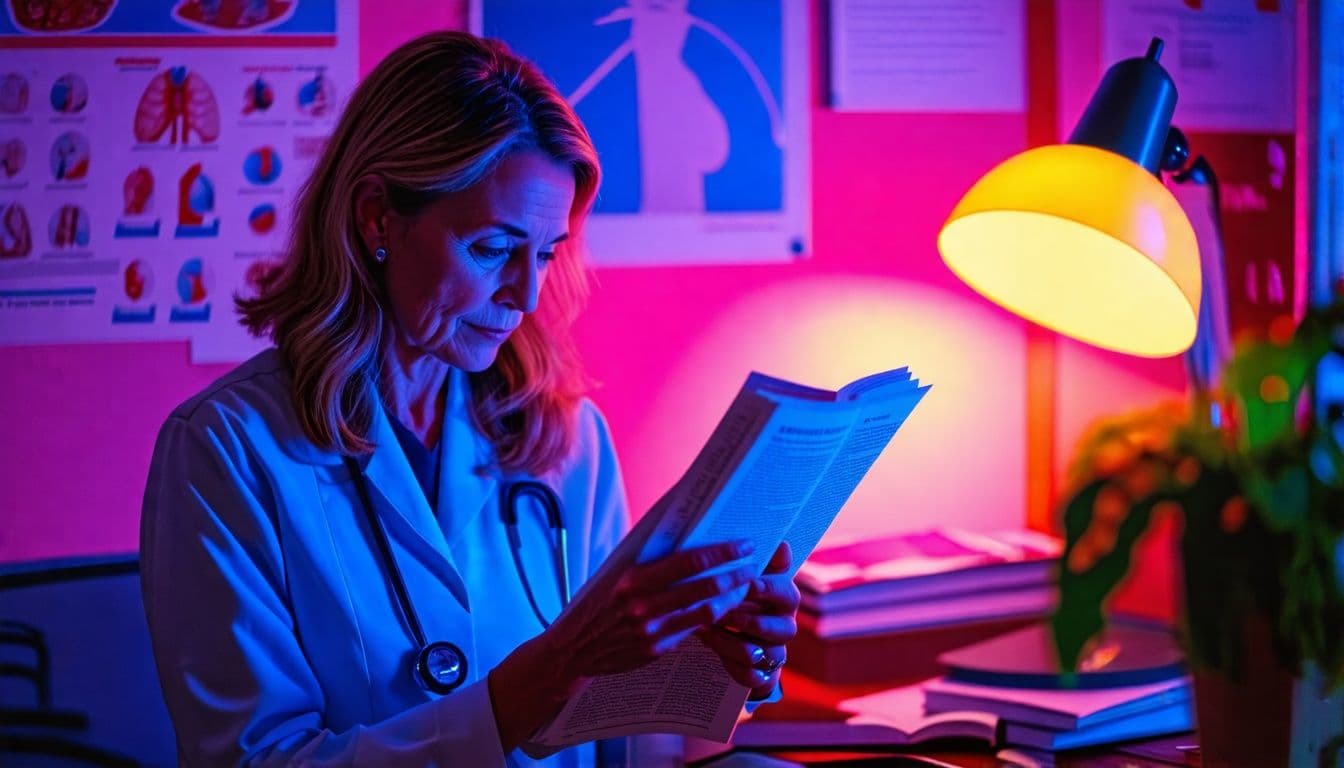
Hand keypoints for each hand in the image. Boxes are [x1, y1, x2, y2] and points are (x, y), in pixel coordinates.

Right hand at [490, 539, 755, 750]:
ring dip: (730, 599)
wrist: (573, 649)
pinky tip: (723, 609)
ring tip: (744, 587)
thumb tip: (689, 537)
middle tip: (753, 566)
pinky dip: (711, 618)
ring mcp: (651, 631)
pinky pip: (692, 632)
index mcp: (632, 579)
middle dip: (735, 575)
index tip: (744, 544)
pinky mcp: (656, 650)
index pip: (688, 561)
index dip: (722, 552)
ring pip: (705, 613)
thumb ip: (650, 562)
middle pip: (703, 588)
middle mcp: (642, 606)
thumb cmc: (597, 602)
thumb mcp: (616, 575)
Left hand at [699, 541, 798, 698]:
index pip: (788, 594)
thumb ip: (761, 561)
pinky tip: (708, 647)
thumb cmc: (740, 597)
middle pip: (783, 629)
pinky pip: (750, 676)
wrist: (736, 638)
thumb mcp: (746, 577)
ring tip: (704, 630)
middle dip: (749, 620)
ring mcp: (774, 654)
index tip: (748, 583)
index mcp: (785, 601)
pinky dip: (728, 663)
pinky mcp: (761, 675)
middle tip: (722, 612)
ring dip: (729, 641)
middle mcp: (785, 627)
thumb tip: (781, 543)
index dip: (769, 589)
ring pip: (759, 653)